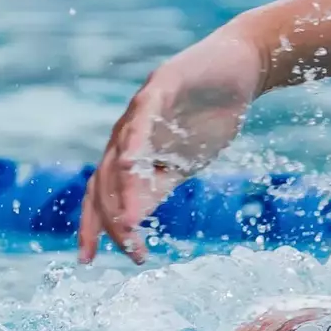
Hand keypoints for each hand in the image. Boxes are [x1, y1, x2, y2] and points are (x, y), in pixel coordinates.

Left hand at [78, 28, 265, 262]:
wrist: (240, 69)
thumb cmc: (211, 117)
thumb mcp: (184, 163)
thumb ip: (156, 186)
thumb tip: (131, 223)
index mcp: (131, 155)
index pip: (100, 194)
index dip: (91, 226)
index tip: (90, 260)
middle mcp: (127, 134)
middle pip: (104, 181)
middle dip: (111, 219)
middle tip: (130, 248)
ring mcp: (141, 110)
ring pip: (120, 157)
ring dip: (123, 192)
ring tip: (130, 223)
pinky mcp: (161, 87)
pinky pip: (142, 119)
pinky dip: (135, 143)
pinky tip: (134, 165)